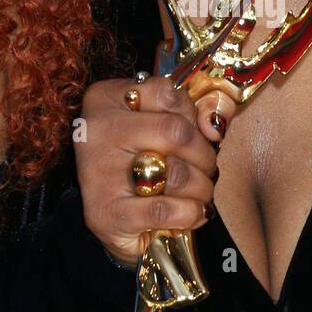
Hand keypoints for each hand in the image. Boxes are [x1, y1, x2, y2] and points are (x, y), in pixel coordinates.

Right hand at [74, 75, 231, 265]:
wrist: (103, 217)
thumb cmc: (137, 162)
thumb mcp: (158, 121)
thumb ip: (197, 110)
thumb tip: (215, 125)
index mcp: (106, 99)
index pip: (167, 94)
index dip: (194, 117)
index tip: (200, 134)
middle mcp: (97, 131)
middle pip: (176, 132)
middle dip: (204, 155)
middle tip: (207, 168)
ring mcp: (99, 173)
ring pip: (176, 173)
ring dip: (202, 187)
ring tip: (201, 193)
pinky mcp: (106, 214)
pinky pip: (166, 210)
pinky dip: (190, 213)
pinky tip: (192, 213)